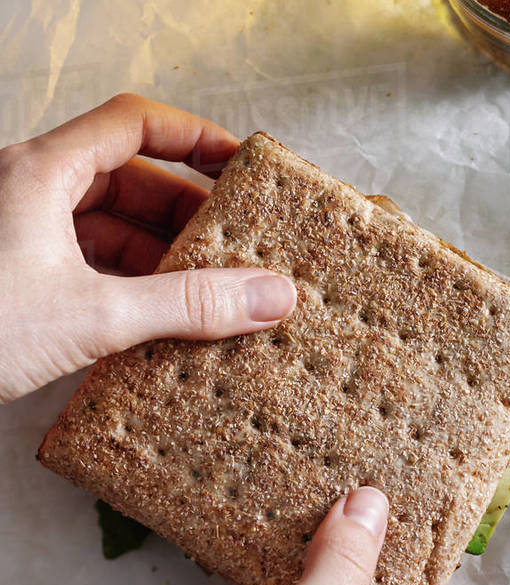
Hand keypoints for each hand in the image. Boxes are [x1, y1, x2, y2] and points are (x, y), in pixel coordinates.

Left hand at [0, 93, 296, 402]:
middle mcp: (26, 193)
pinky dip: (132, 287)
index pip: (133, 124)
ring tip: (214, 292)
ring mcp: (17, 236)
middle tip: (241, 247)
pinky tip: (165, 322)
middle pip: (127, 179)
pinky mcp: (15, 281)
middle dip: (188, 214)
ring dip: (163, 258)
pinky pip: (88, 266)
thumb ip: (187, 305)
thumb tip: (271, 296)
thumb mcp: (92, 315)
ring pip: (107, 227)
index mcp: (39, 173)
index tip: (243, 169)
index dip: (196, 138)